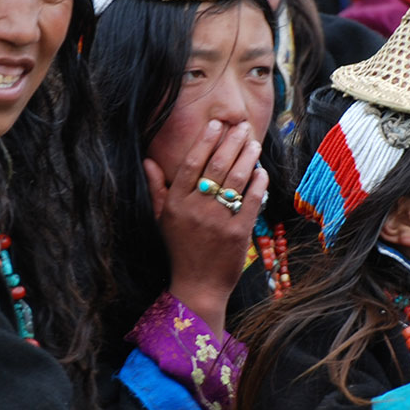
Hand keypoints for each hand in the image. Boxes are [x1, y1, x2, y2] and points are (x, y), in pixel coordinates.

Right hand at [146, 119, 265, 334]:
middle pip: (216, 166)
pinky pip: (251, 200)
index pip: (191, 163)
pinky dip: (258, 183)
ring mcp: (217, 220)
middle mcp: (195, 209)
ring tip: (254, 143)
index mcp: (176, 203)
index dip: (205, 141)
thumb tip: (147, 160)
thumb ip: (156, 188)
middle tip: (242, 126)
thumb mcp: (161, 218)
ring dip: (247, 157)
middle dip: (231, 142)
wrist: (197, 285)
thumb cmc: (179, 249)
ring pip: (235, 180)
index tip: (216, 124)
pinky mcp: (238, 232)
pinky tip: (261, 171)